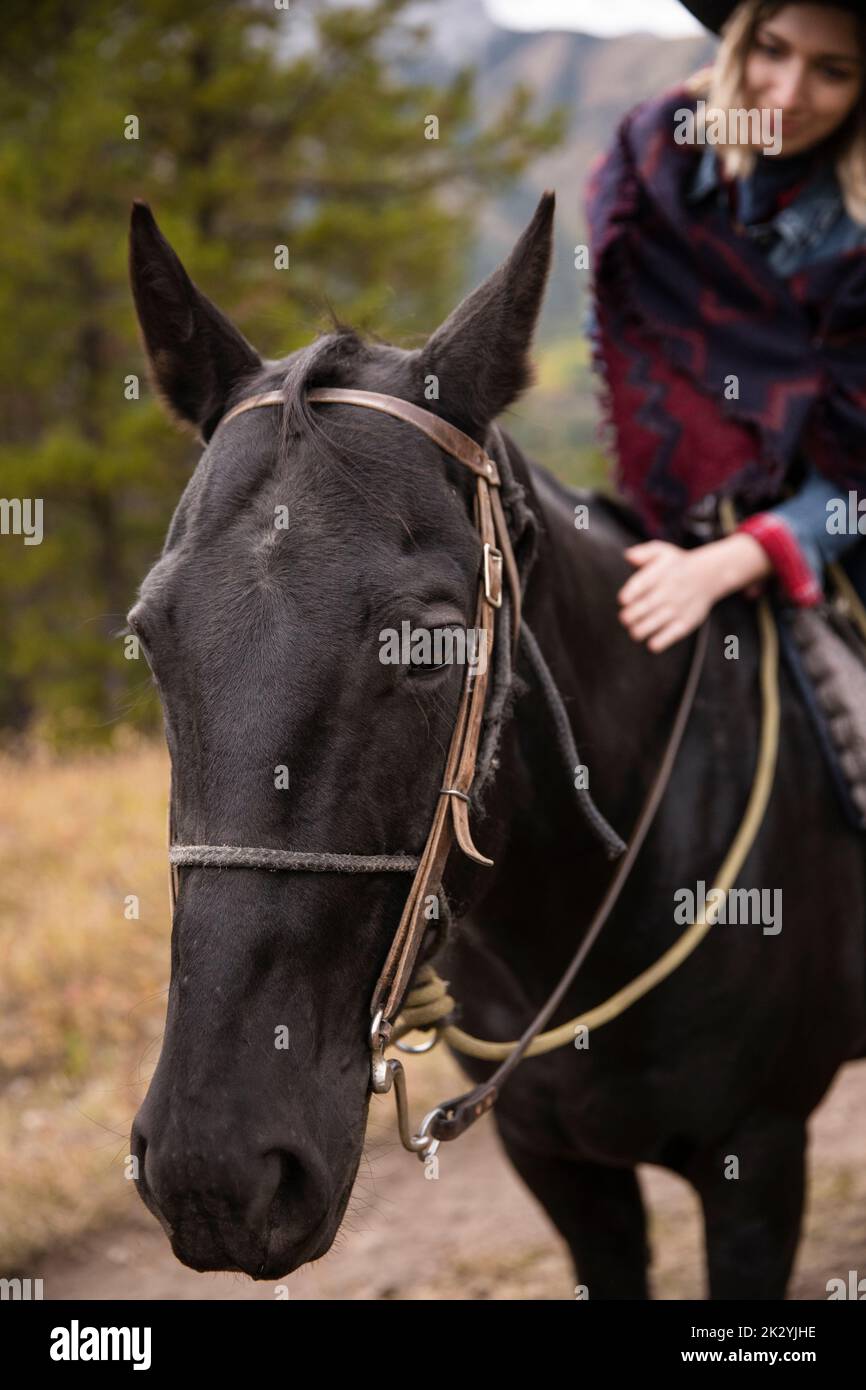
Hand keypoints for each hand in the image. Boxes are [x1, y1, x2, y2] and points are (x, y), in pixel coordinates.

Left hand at [618, 534, 772, 651]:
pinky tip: (652, 638)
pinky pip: (664, 640)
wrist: (709, 576)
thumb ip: (643, 553)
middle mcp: (668, 593)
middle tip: (627, 617)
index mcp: (659, 575)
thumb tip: (628, 557)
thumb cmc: (676, 565)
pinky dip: (654, 643)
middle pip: (639, 610)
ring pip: (646, 628)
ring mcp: (676, 610)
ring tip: (636, 627)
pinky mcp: (685, 624)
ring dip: (636, 630)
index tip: (624, 600)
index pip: (639, 586)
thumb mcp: (662, 551)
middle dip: (627, 617)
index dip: (628, 595)